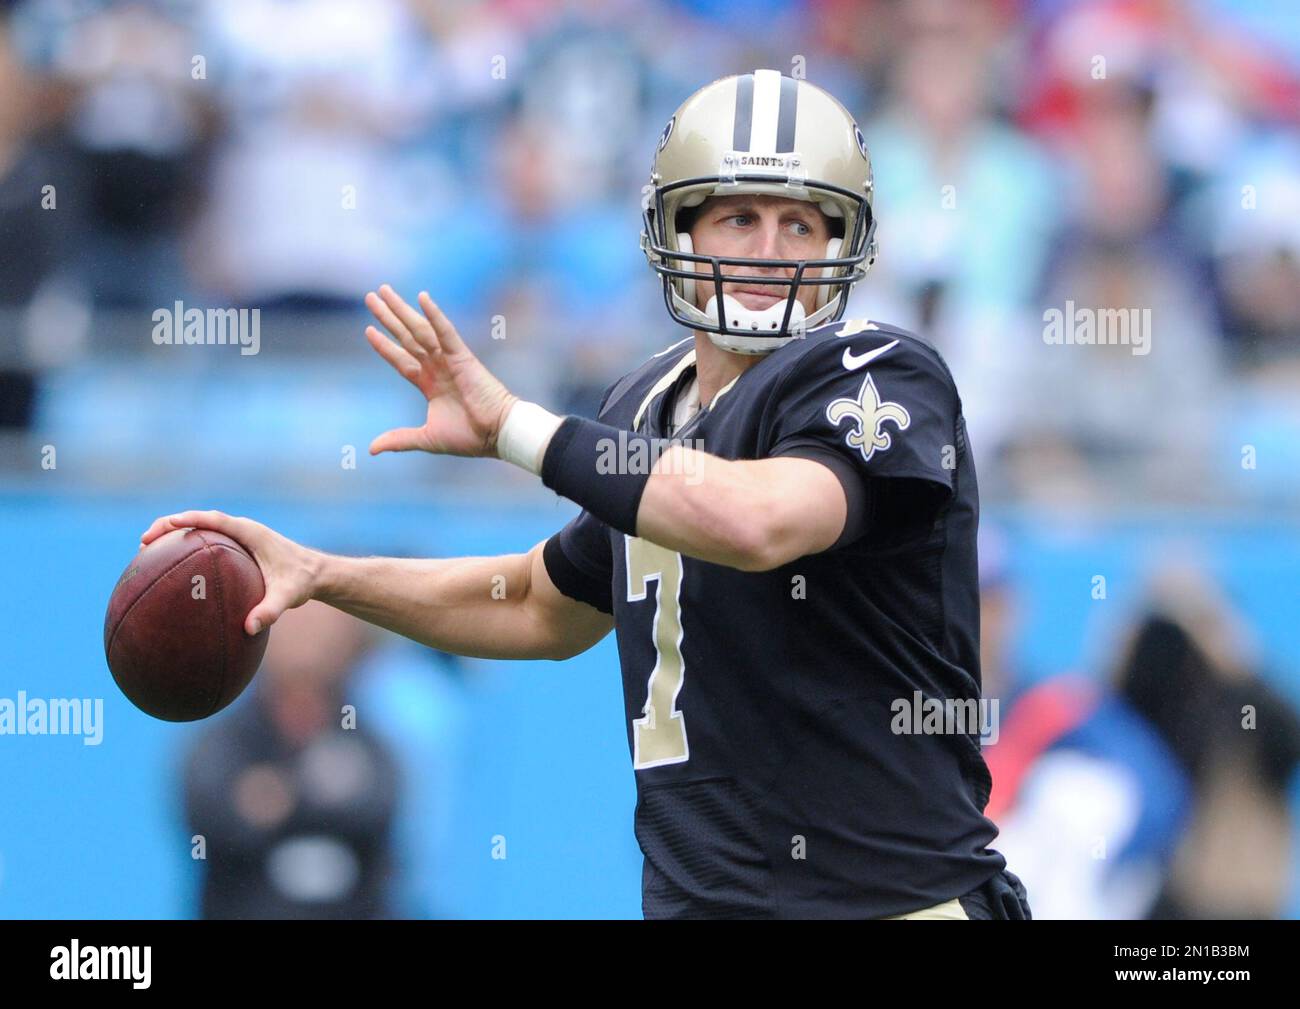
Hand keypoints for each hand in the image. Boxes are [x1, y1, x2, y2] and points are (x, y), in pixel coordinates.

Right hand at [138, 510, 319, 634]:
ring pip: (201, 529)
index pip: (213, 519)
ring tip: (146, 553)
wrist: (317, 573)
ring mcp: (239, 537)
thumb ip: (270, 611)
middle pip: (199, 520)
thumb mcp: (288, 597)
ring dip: (175, 536)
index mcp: (251, 532)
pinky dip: (187, 549)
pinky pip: (207, 542)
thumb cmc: (302, 581)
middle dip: (170, 526)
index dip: (187, 520)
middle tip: (143, 542)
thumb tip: (249, 628)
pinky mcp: (237, 547)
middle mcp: (242, 530)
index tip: (164, 526)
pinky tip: (171, 570)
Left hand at [364, 284, 517, 457]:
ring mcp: (448, 360)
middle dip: (388, 317)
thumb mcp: (426, 438)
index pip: (401, 359)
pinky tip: (422, 297)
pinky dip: (434, 315)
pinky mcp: (462, 356)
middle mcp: (436, 367)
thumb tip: (371, 449)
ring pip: (419, 329)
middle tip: (372, 296)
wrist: (497, 434)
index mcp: (429, 384)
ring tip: (382, 291)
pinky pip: (445, 332)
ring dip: (401, 310)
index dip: (384, 346)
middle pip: (406, 337)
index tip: (368, 330)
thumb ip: (399, 439)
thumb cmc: (469, 437)